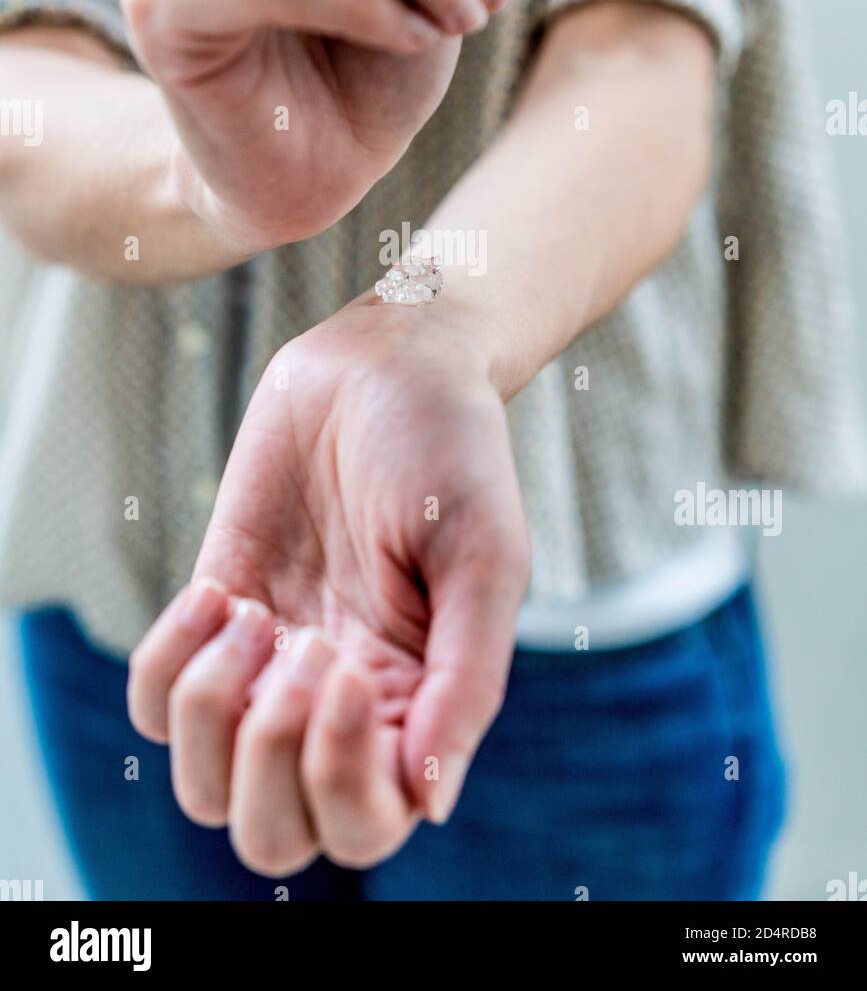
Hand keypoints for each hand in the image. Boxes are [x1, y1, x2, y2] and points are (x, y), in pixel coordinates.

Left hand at [128, 295, 528, 873]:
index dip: (340, 779)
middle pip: (272, 830)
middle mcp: (339, 706)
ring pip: (203, 781)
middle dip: (267, 758)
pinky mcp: (217, 612)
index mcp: (414, 706)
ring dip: (212, 712)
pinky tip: (221, 593)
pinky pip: (155, 698)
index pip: (363, 826)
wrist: (388, 363)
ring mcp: (270, 665)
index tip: (345, 667)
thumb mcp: (487, 558)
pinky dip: (170, 661)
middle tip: (305, 647)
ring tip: (255, 618)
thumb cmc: (453, 451)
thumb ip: (467, 683)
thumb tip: (430, 803)